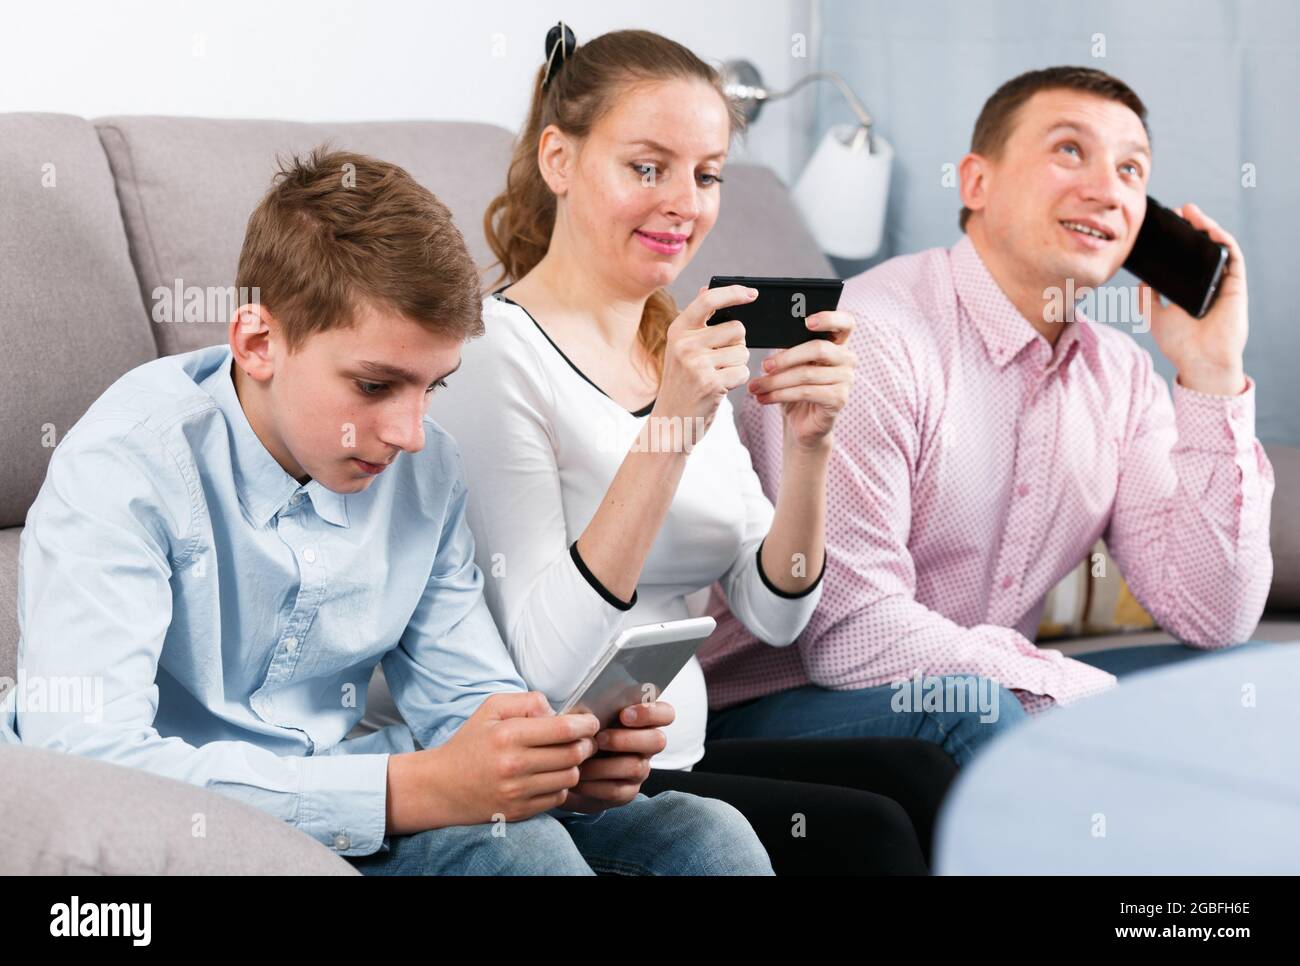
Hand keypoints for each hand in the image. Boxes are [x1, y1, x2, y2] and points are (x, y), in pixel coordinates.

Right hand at [387, 691, 597, 831]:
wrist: (443, 786)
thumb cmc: (471, 742)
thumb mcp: (492, 708)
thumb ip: (527, 701)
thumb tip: (557, 712)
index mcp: (508, 735)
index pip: (563, 730)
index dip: (585, 724)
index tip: (591, 722)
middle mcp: (514, 765)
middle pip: (573, 755)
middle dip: (586, 744)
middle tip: (584, 739)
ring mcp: (517, 792)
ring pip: (570, 777)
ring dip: (575, 765)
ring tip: (567, 757)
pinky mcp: (520, 812)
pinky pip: (559, 798)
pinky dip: (562, 785)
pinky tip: (551, 775)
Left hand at [560, 700, 674, 813]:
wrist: (567, 768)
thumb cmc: (581, 734)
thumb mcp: (586, 716)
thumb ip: (595, 707)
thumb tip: (588, 707)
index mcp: (643, 721)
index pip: (665, 713)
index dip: (651, 713)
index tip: (624, 714)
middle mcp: (647, 746)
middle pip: (657, 741)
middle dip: (628, 739)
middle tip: (600, 739)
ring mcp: (640, 769)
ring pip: (636, 767)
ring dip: (606, 764)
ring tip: (583, 760)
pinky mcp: (627, 792)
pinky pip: (617, 790)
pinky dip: (594, 785)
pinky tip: (578, 779)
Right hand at [649, 286, 756, 441]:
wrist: (670, 423)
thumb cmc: (681, 384)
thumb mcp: (680, 349)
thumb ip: (696, 322)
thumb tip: (706, 289)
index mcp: (678, 331)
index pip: (708, 300)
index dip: (733, 293)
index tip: (752, 294)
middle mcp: (684, 345)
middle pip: (736, 328)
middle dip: (737, 344)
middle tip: (719, 360)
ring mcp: (696, 364)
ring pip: (742, 351)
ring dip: (737, 365)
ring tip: (716, 376)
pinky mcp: (710, 383)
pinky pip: (742, 372)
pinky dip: (737, 380)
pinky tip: (720, 387)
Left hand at [747, 309, 856, 448]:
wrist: (802, 423)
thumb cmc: (796, 389)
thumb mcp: (791, 365)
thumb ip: (790, 347)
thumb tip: (772, 333)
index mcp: (838, 344)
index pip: (845, 322)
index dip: (829, 318)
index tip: (807, 321)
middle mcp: (847, 359)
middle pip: (819, 349)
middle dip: (786, 358)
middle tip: (764, 365)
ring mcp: (846, 380)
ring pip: (807, 374)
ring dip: (776, 381)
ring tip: (755, 387)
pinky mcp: (839, 399)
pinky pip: (806, 392)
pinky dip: (780, 395)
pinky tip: (765, 398)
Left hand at [1142, 202, 1247, 395]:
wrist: (1199, 361)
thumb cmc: (1180, 344)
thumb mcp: (1154, 316)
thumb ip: (1147, 297)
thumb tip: (1142, 279)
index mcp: (1190, 290)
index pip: (1186, 259)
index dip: (1177, 241)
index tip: (1164, 226)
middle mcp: (1208, 284)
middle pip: (1202, 249)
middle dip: (1192, 227)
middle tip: (1178, 211)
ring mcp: (1223, 284)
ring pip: (1218, 248)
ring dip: (1208, 227)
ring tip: (1192, 212)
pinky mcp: (1236, 286)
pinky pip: (1232, 258)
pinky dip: (1223, 241)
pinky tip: (1210, 229)